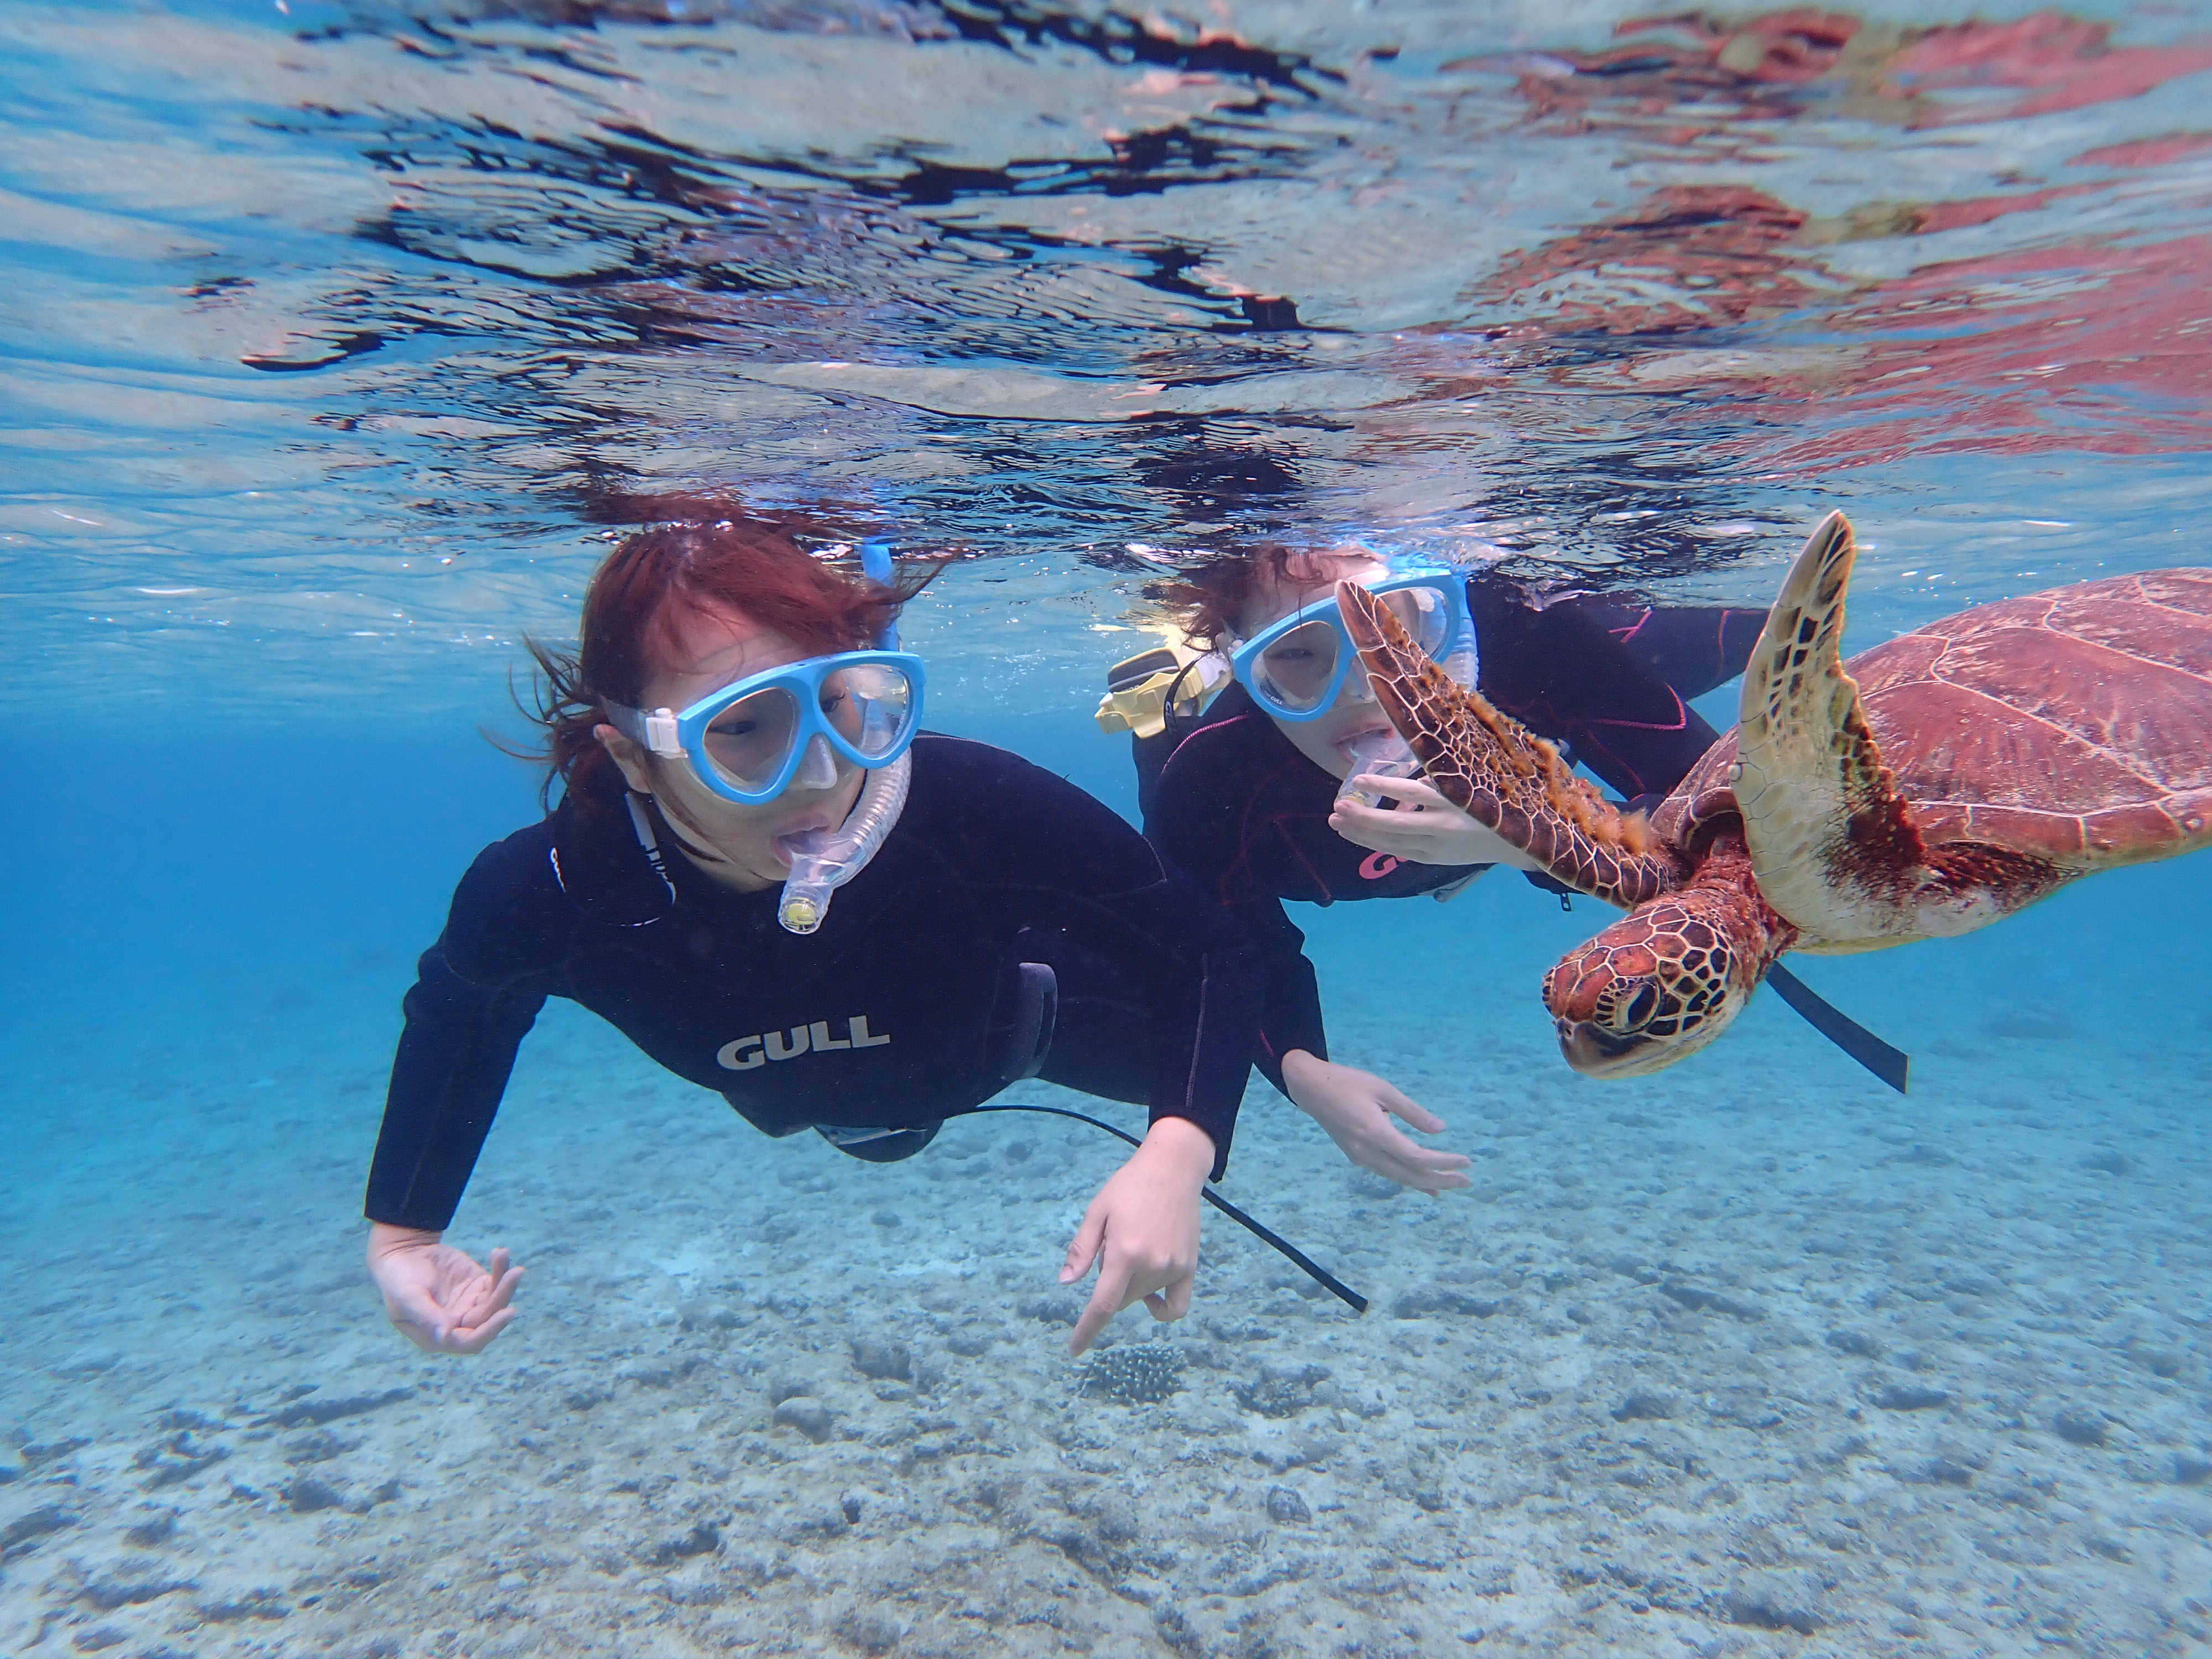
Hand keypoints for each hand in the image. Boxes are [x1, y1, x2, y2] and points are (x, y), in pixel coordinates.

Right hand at [365, 1223, 523, 1354]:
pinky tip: (500, 1253)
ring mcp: (470, 1305)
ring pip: (496, 1300)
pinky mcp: (478, 1286)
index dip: (489, 1330)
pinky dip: (500, 1268)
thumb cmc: (397, 1280)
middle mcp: (458, 1325)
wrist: (403, 1254)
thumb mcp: (407, 1298)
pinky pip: (495, 1281)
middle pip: (488, 1318)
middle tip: (514, 1274)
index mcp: (438, 1337)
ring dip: (506, 1282)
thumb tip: (446, 1336)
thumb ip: (427, 1317)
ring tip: (508, 1260)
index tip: (507, 1312)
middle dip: (502, 1297)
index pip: (469, 1341)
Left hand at [1059, 1117, 1212, 1356]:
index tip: (1074, 1350)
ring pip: (1142, 1298)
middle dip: (1108, 1285)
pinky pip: (1177, 1305)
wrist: (1173, 1169)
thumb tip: (1066, 1283)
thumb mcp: (1096, 1212)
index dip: (1086, 1331)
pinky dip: (1161, 1308)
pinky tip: (1152, 1298)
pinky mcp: (1189, 1267)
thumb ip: (1081, 1250)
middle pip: (1120, 1300)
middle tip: (1112, 1248)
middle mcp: (1151, 1267)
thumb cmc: (1128, 1187)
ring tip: (1134, 1247)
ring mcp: (1173, 1269)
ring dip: (1130, 1287)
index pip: (1102, 1306)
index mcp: (1124, 1254)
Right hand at [1281, 1050, 1470, 1195]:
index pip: (1417, 1157)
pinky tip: (1423, 1184)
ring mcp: (1359, 1156)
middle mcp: (1366, 1150)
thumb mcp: (1382, 1089)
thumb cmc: (1347, 1082)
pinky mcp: (1355, 1156)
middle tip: (1467, 1181)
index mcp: (1375, 1132)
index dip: (1444, 1162)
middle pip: (1410, 1174)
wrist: (1308, 1088)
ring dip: (1426, 1183)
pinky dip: (1408, 1179)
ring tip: (1450, 1186)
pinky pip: (1388, 1173)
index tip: (1466, 1160)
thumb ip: (1411, 1111)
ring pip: (1398, 1178)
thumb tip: (1440, 1130)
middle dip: (1441, 1180)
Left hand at [1329, 775, 1538, 869]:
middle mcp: (1443, 826)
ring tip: (1337, 822)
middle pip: (1396, 824)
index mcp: (1453, 802)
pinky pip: (1399, 851)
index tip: (1358, 780)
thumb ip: (1436, 780)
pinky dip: (1376, 843)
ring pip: (1393, 842)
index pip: (1412, 793)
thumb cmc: (1488, 803)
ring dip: (1362, 833)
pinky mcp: (1433, 859)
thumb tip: (1400, 772)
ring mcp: (1437, 847)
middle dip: (1363, 817)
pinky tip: (1356, 835)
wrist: (1514, 841)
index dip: (1384, 787)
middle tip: (1336, 807)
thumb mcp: (1467, 785)